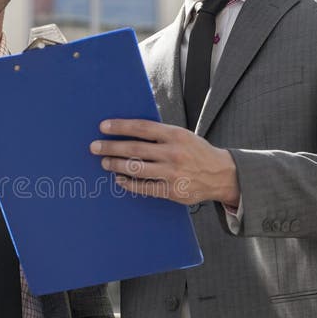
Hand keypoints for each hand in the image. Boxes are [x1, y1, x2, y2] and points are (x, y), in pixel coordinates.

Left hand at [90, 119, 239, 206]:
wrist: (221, 174)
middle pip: (134, 149)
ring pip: (136, 168)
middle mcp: (173, 152)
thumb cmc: (196, 151)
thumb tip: (129, 130)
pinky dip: (128, 183)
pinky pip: (144, 187)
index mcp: (175, 134)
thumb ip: (159, 134)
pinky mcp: (172, 191)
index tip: (103, 126)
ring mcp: (172, 173)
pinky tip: (119, 179)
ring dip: (116, 165)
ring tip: (105, 162)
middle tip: (95, 147)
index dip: (120, 127)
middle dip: (111, 147)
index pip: (141, 128)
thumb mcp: (182, 135)